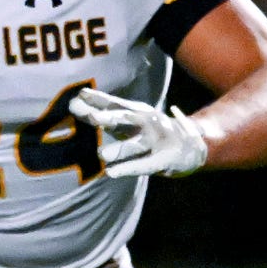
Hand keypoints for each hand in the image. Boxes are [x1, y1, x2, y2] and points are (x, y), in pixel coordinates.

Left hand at [71, 87, 207, 178]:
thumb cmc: (149, 132)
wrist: (193, 145)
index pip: (115, 103)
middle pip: (126, 118)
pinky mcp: (164, 159)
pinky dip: (128, 168)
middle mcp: (147, 122)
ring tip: (100, 154)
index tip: (79, 94)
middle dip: (110, 117)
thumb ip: (102, 115)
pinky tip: (111, 173)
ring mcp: (157, 141)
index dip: (99, 99)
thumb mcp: (127, 121)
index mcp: (137, 111)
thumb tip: (73, 104)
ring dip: (119, 150)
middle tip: (92, 118)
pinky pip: (144, 165)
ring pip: (136, 145)